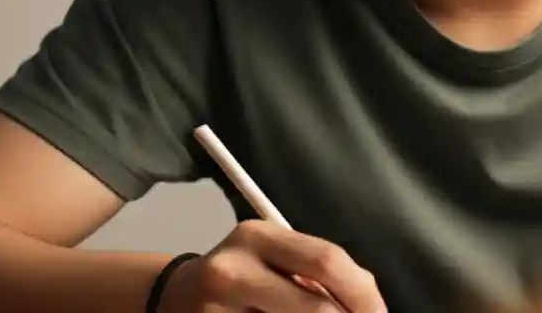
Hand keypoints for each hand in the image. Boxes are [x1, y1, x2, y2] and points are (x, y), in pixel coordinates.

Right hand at [158, 219, 386, 312]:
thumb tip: (370, 308)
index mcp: (258, 235)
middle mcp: (233, 269)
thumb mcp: (273, 261)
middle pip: (316, 308)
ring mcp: (217, 309)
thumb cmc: (240, 279)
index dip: (363, 293)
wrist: (172, 298)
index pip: (327, 260)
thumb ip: (316, 277)